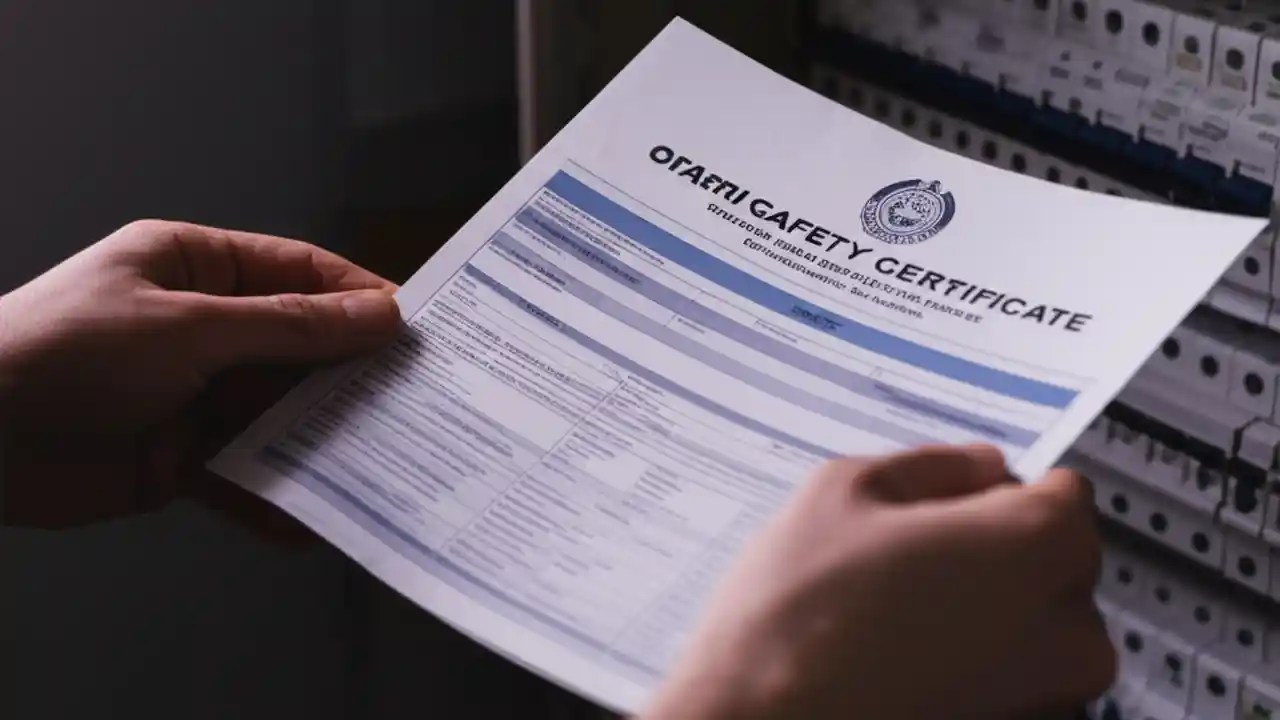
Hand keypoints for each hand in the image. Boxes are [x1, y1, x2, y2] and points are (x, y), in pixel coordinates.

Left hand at [0, 219, 400, 531]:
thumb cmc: (62, 352)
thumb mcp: (188, 327)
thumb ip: (288, 328)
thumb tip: (379, 317)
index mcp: (197, 267)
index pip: (299, 274)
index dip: (358, 298)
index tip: (416, 329)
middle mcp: (202, 327)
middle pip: (298, 347)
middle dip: (351, 374)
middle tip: (416, 398)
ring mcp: (193, 394)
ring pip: (279, 414)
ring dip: (323, 438)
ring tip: (383, 457)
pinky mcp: (180, 458)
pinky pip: (245, 475)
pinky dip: (277, 496)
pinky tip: (314, 517)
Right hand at [644, 446, 1112, 719]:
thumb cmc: (795, 618)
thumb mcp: (843, 490)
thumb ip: (931, 466)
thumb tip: (978, 468)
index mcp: (1036, 544)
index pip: (1064, 494)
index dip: (998, 493)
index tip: (953, 503)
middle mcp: (1067, 627)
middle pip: (1058, 563)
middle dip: (998, 551)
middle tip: (908, 557)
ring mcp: (1048, 696)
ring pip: (1037, 627)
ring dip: (986, 611)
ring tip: (896, 614)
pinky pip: (1012, 680)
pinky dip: (971, 663)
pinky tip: (901, 658)